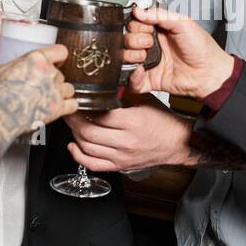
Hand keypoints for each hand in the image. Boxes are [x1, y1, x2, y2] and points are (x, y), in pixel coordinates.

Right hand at [0, 45, 76, 168]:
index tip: (56, 60)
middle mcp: (49, 73)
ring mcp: (56, 91)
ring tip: (49, 98)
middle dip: (51, 80)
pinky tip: (60, 108)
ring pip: (69, 89)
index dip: (58, 57)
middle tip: (39, 87)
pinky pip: (73, 105)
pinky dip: (68, 107)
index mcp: (36, 59)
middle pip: (60, 73)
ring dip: (61, 93)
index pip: (60, 52)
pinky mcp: (58, 108)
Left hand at [67, 100, 193, 172]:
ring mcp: (122, 156)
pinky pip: (93, 164)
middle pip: (88, 132)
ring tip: (72, 123)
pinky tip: (74, 146)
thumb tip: (108, 80)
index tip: (77, 100)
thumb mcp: (145, 99)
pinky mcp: (120, 165)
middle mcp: (126, 141)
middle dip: (73, 120)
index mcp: (132, 122)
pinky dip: (79, 156)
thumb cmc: (163, 121)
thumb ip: (125, 89)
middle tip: (69, 110)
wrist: (177, 143)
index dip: (83, 107)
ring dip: (74, 134)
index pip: (99, 115)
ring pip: (87, 147)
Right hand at [122, 5, 233, 100]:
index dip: (136, 25)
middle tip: (149, 43)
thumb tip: (139, 11)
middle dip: (135, 40)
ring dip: (131, 56)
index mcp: (158, 30)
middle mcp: (151, 45)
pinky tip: (141, 70)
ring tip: (145, 57)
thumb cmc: (202, 47)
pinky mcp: (150, 79)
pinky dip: (132, 77)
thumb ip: (160, 15)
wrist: (209, 72)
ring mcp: (149, 62)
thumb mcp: (183, 23)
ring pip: (125, 58)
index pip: (134, 24)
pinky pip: (132, 81)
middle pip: (127, 40)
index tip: (146, 28)